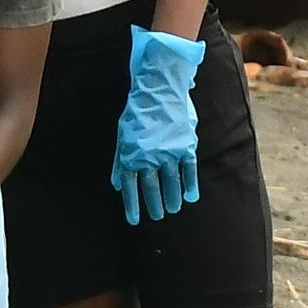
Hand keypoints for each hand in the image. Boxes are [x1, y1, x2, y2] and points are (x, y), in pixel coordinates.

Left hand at [113, 25, 206, 225]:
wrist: (160, 87)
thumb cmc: (138, 110)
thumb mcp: (122, 134)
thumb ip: (120, 160)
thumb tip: (117, 184)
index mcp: (131, 153)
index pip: (130, 186)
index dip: (132, 205)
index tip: (134, 220)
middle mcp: (149, 156)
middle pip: (151, 187)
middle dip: (154, 204)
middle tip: (158, 216)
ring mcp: (168, 151)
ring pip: (171, 182)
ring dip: (172, 198)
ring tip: (173, 209)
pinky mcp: (185, 145)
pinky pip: (189, 170)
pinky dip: (189, 185)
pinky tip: (190, 197)